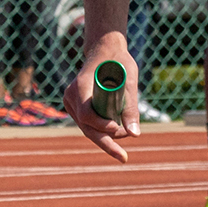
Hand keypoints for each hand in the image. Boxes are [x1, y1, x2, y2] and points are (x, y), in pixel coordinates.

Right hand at [64, 43, 138, 161]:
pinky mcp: (75, 106)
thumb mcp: (129, 81)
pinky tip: (118, 131)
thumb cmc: (118, 62)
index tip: (118, 130)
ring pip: (87, 127)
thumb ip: (130, 108)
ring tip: (126, 134)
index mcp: (81, 86)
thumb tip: (135, 134)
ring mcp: (71, 101)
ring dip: (106, 136)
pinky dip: (102, 129)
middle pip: (87, 126)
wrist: (105, 49)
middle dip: (106, 142)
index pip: (87, 114)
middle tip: (124, 157)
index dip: (101, 126)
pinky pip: (87, 123)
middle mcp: (72, 95)